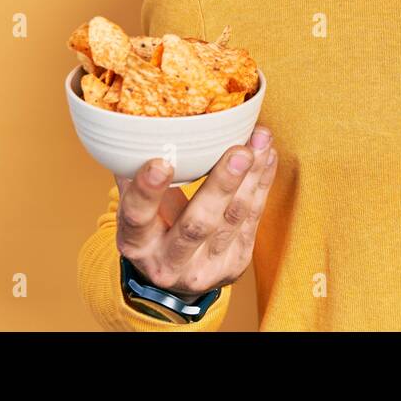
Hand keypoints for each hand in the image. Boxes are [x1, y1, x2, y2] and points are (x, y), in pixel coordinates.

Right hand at [115, 127, 277, 302]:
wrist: (176, 278)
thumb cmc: (153, 229)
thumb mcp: (136, 208)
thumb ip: (134, 173)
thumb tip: (137, 122)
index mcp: (136, 244)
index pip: (137, 217)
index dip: (148, 192)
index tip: (161, 163)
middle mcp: (169, 261)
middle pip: (197, 224)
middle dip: (221, 186)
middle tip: (239, 153)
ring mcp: (206, 266)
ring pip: (233, 218)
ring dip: (251, 176)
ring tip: (260, 140)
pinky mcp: (236, 262)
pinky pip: (253, 218)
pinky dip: (262, 183)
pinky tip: (266, 155)